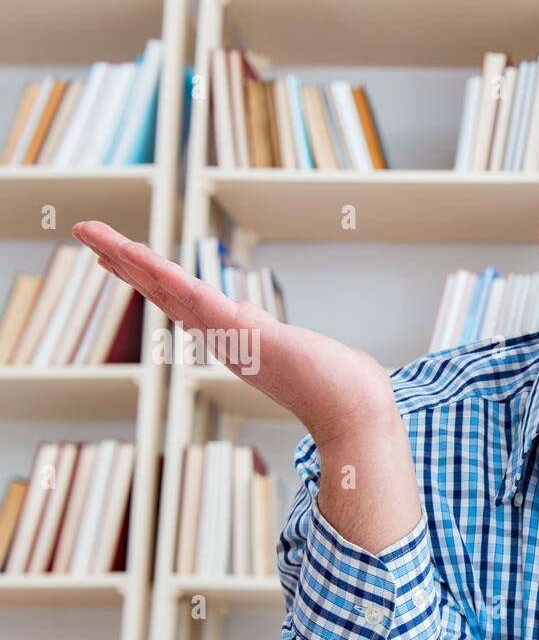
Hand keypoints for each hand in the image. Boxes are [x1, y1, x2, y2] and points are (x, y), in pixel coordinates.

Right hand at [73, 220, 423, 553]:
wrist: (353, 407)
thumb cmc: (334, 384)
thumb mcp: (291, 351)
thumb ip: (272, 338)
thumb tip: (263, 329)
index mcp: (230, 337)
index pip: (178, 299)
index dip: (145, 276)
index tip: (116, 256)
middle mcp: (221, 337)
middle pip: (161, 291)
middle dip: (122, 262)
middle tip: (84, 232)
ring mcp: (229, 336)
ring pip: (169, 290)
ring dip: (129, 261)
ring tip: (92, 235)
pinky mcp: (246, 333)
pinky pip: (199, 299)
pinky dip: (168, 277)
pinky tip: (139, 256)